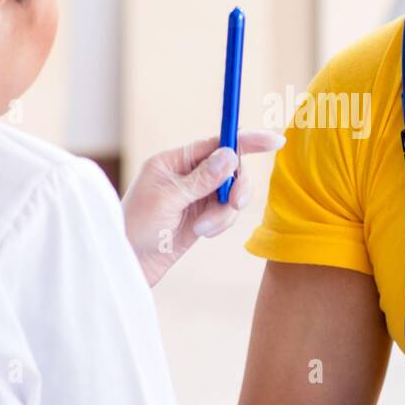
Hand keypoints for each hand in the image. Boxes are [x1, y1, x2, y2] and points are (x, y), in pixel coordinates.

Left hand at [122, 130, 285, 286]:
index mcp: (174, 160)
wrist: (128, 264)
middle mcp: (188, 174)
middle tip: (234, 203)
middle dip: (237, 186)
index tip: (275, 141)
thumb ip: (201, 179)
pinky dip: (221, 223)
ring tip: (203, 229)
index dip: (247, 140)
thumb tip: (230, 155)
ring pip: (232, 193)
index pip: (216, 143)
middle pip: (232, 168)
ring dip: (224, 213)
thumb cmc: (136, 228)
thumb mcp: (167, 200)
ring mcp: (197, 195)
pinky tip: (201, 233)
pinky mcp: (203, 216)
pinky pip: (227, 213)